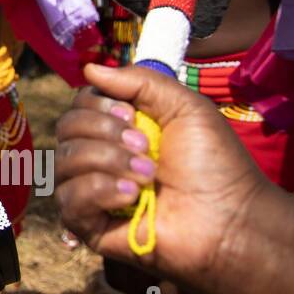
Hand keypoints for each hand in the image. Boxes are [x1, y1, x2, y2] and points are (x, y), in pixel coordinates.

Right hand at [54, 63, 267, 281]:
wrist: (229, 219)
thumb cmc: (214, 165)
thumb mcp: (185, 107)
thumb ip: (140, 81)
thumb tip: (89, 68)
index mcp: (117, 129)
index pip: (79, 104)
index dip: (99, 105)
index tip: (133, 116)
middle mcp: (98, 157)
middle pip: (66, 128)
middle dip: (105, 132)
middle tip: (146, 148)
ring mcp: (90, 192)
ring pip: (65, 160)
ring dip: (108, 162)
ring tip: (148, 177)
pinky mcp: (88, 225)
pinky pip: (68, 198)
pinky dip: (99, 191)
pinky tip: (131, 197)